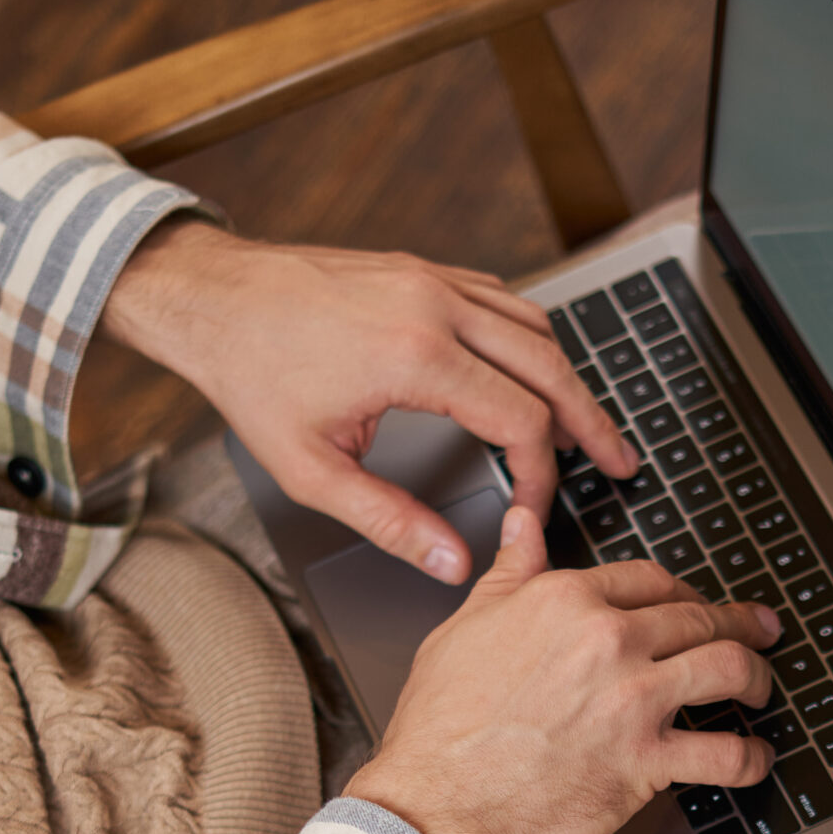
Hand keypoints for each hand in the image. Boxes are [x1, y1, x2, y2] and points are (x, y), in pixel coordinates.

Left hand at [101, 219, 635, 581]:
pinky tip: (531, 373)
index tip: (535, 511)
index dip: (542, 475)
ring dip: (565, 377)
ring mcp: (432, 278)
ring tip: (582, 426)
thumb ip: (391, 523)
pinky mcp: (422, 268)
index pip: (520, 420)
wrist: (210, 296)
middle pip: (550, 366)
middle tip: (622, 462)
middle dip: (591, 422)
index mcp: (415, 356)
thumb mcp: (312, 472)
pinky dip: (529, 339)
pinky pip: (501, 300)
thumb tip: (452, 565)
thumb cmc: (252, 376)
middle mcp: (435, 306)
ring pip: (534, 325)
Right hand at [343, 508, 780, 833]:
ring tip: (762, 685)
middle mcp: (609, 641)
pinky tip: (757, 758)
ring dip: (757, 675)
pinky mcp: (647, 762)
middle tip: (756, 631)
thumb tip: (522, 526)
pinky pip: (724, 754)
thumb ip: (510, 573)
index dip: (682, 591)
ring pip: (728, 668)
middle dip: (738, 623)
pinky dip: (752, 757)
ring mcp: (634, 701)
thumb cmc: (441, 728)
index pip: (650, 579)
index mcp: (567, 601)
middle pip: (699, 618)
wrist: (438, 803)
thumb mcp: (466, 627)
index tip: (693, 602)